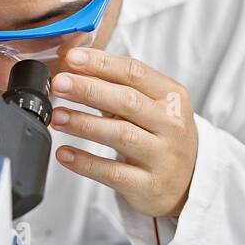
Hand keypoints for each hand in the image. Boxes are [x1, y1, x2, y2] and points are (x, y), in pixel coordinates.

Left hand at [49, 47, 197, 218]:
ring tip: (57, 117)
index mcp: (172, 96)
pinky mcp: (149, 185)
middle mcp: (171, 124)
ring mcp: (163, 156)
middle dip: (88, 89)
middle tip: (58, 84)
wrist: (187, 182)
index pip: (134, 72)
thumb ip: (115, 85)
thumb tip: (71, 66)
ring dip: (84, 123)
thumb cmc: (159, 135)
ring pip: (120, 135)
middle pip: (127, 101)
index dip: (101, 63)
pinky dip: (85, 162)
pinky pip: (112, 173)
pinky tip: (64, 153)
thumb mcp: (149, 106)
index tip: (72, 59)